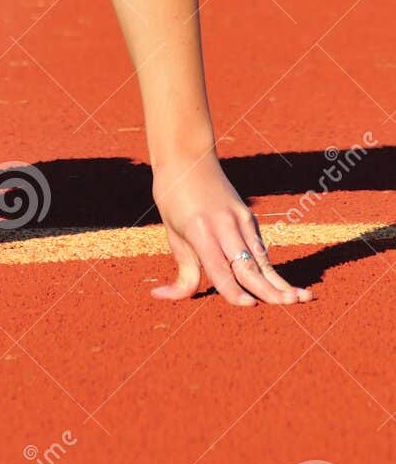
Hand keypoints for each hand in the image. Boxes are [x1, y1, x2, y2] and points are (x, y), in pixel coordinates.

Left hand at [151, 153, 312, 307]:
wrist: (186, 158)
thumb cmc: (173, 198)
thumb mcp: (172, 234)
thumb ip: (181, 269)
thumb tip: (161, 295)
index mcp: (200, 231)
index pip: (220, 268)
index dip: (234, 289)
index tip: (249, 306)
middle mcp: (225, 226)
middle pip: (248, 265)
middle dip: (269, 289)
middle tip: (289, 305)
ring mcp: (241, 219)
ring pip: (261, 258)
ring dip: (280, 281)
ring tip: (302, 299)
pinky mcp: (249, 217)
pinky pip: (259, 249)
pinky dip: (271, 270)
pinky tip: (287, 287)